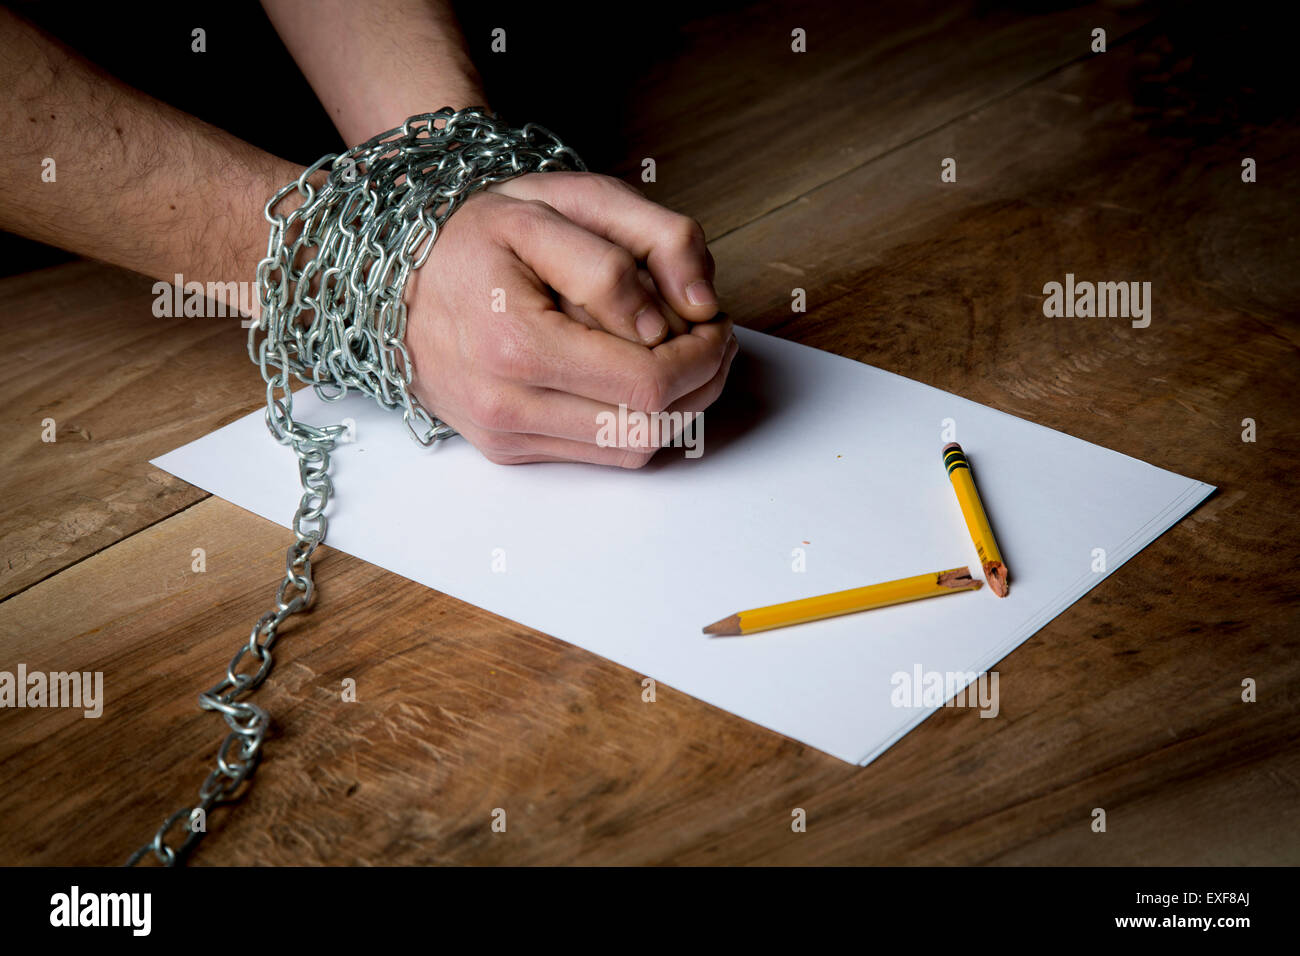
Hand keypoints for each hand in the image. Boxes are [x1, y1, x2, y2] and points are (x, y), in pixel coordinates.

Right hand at [405, 173, 736, 466]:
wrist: (399, 275)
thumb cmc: (482, 234)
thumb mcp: (563, 201)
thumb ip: (641, 242)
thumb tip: (693, 311)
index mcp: (515, 342)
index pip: (649, 382)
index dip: (702, 351)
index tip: (711, 316)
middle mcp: (506, 404)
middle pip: (651, 427)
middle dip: (700, 381)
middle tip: (708, 335)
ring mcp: (506, 435)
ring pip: (634, 449)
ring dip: (678, 406)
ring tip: (678, 352)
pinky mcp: (509, 450)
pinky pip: (602, 454)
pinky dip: (638, 419)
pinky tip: (636, 374)